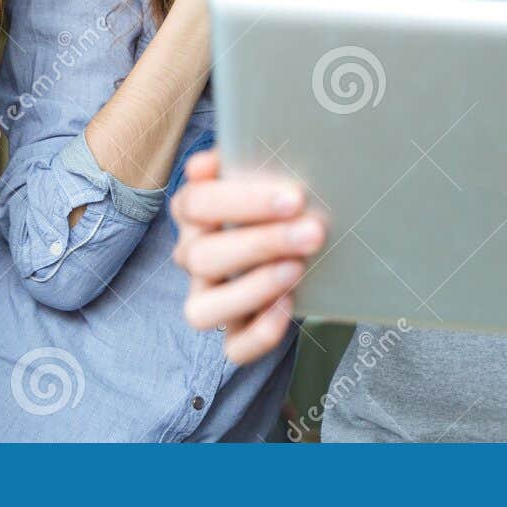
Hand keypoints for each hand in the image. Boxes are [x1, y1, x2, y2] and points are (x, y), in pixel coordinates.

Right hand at [170, 149, 326, 363]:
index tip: (293, 197)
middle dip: (261, 243)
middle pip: (203, 255)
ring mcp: (209, 298)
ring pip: (202, 310)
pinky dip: (260, 332)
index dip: (240, 200)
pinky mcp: (234, 332)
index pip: (195, 203)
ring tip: (297, 268)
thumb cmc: (282, 198)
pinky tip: (290, 305)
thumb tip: (208, 163)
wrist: (308, 237)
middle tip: (312, 232)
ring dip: (252, 289)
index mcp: (194, 213)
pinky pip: (233, 348)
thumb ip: (246, 159)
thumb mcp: (268, 172)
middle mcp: (193, 257)